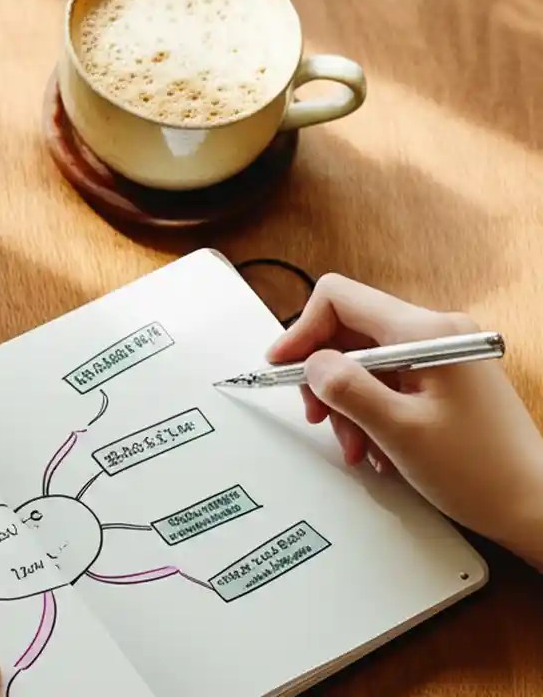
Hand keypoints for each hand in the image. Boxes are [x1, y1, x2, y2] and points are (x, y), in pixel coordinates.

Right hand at [267, 274, 542, 569]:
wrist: (531, 503)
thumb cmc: (480, 471)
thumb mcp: (398, 430)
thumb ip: (348, 389)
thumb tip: (311, 364)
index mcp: (428, 333)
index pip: (340, 298)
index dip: (302, 330)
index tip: (283, 365)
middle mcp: (436, 332)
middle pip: (349, 331)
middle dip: (325, 376)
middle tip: (319, 416)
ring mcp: (441, 354)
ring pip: (364, 361)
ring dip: (347, 402)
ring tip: (355, 444)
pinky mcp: (442, 377)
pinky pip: (387, 380)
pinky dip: (369, 410)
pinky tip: (376, 445)